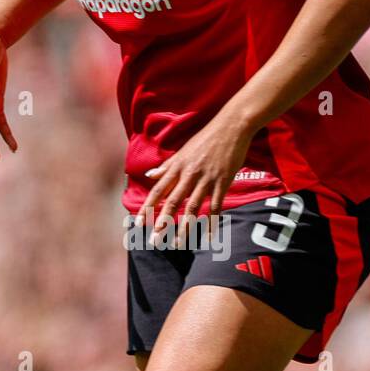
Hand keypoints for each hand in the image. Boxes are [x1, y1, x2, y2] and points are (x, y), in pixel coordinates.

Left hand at [140, 114, 253, 232]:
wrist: (231, 127)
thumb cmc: (206, 138)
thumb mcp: (183, 150)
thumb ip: (167, 166)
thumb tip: (149, 175)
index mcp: (177, 166)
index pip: (158, 190)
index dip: (147, 207)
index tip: (138, 222)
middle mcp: (189, 174)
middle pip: (172, 202)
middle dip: (162, 223)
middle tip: (154, 241)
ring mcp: (206, 179)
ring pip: (192, 208)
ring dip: (184, 227)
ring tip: (177, 244)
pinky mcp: (222, 182)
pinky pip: (216, 206)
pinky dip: (212, 222)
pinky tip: (209, 237)